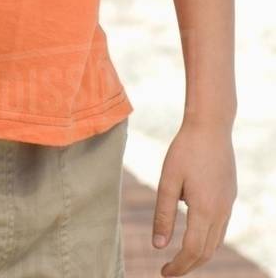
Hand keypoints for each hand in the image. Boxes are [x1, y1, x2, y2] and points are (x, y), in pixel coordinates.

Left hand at [151, 119, 236, 274]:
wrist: (210, 126)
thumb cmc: (185, 150)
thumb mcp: (168, 180)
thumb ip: (163, 214)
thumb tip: (158, 246)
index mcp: (204, 210)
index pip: (192, 251)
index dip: (178, 267)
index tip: (163, 273)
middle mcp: (221, 211)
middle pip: (207, 252)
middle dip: (188, 266)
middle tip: (169, 271)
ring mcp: (228, 204)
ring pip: (216, 241)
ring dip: (199, 254)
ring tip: (180, 257)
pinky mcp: (230, 195)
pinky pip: (221, 227)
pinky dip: (208, 239)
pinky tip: (195, 233)